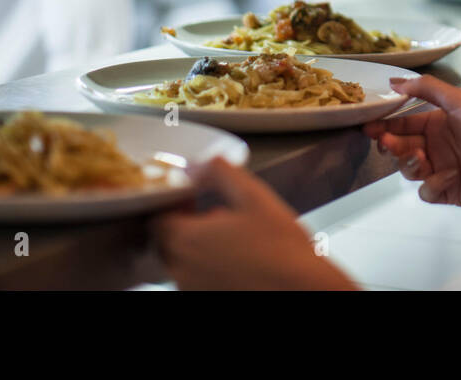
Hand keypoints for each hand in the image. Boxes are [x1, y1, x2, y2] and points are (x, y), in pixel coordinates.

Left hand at [154, 157, 356, 289]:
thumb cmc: (282, 249)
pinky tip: (237, 259)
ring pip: (182, 262)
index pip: (157, 217)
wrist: (303, 288)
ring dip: (197, 247)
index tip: (193, 198)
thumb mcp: (254, 196)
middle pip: (166, 241)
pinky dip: (208, 267)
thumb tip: (197, 163)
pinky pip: (196, 279)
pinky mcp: (206, 299)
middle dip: (184, 225)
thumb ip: (220, 172)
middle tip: (214, 215)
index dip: (174, 204)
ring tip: (231, 239)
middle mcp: (182, 269)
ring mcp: (192, 289)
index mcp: (186, 239)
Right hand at [363, 75, 460, 206]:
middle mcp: (437, 146)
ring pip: (409, 169)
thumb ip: (425, 88)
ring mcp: (441, 170)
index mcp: (438, 124)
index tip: (368, 127)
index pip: (403, 124)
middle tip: (384, 143)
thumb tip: (395, 81)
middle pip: (400, 148)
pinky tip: (450, 175)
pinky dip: (434, 184)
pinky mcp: (447, 192)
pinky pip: (426, 191)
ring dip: (410, 163)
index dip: (384, 126)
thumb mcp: (457, 100)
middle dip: (390, 145)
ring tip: (421, 158)